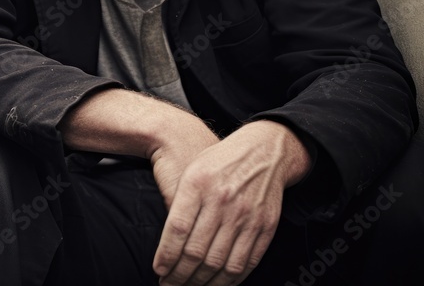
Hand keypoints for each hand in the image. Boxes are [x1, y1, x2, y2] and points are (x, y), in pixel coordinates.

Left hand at [152, 120, 310, 285]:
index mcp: (198, 184)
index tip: (158, 269)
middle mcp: (223, 201)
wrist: (263, 151)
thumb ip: (178, 202)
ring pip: (221, 263)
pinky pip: (246, 262)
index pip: (177, 229)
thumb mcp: (191, 171)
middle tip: (168, 284)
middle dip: (180, 275)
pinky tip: (216, 283)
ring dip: (202, 282)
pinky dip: (230, 279)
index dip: (166, 255)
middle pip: (198, 251)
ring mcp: (246, 216)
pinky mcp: (265, 227)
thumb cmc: (220, 162)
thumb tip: (167, 242)